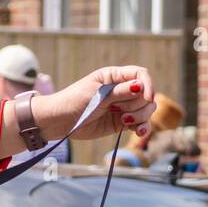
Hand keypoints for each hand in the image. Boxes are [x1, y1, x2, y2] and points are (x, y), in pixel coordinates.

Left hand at [30, 65, 155, 143]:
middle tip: (117, 109)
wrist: (60, 122)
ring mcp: (123, 106)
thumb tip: (141, 86)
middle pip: (146, 94)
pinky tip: (137, 132)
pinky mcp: (122, 121)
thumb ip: (120, 91)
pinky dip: (143, 127)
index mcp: (113, 76)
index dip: (147, 85)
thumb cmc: (73, 102)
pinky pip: (142, 123)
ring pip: (147, 109)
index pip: (140, 74)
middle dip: (138, 104)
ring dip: (140, 116)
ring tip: (124, 120)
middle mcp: (121, 89)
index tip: (146, 97)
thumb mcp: (97, 95)